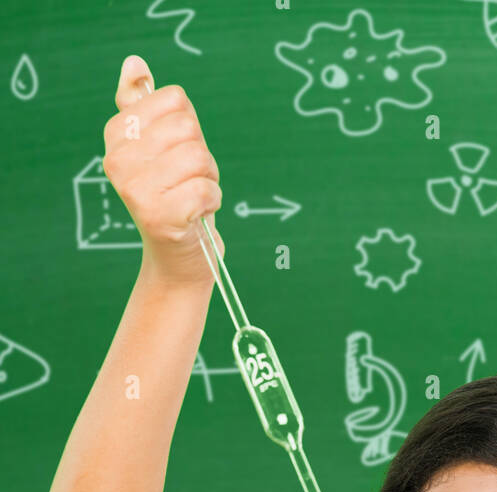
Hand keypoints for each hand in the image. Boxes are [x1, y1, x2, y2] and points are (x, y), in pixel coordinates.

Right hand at [103, 54, 223, 287]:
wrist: (177, 255)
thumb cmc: (174, 192)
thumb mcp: (160, 144)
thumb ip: (144, 103)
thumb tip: (134, 64)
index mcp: (117, 134)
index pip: (175, 100)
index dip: (188, 126)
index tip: (175, 153)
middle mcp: (118, 160)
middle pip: (188, 128)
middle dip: (201, 154)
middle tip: (187, 179)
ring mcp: (135, 189)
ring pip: (198, 157)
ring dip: (208, 178)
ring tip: (192, 196)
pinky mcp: (159, 216)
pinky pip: (206, 189)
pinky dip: (212, 201)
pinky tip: (197, 213)